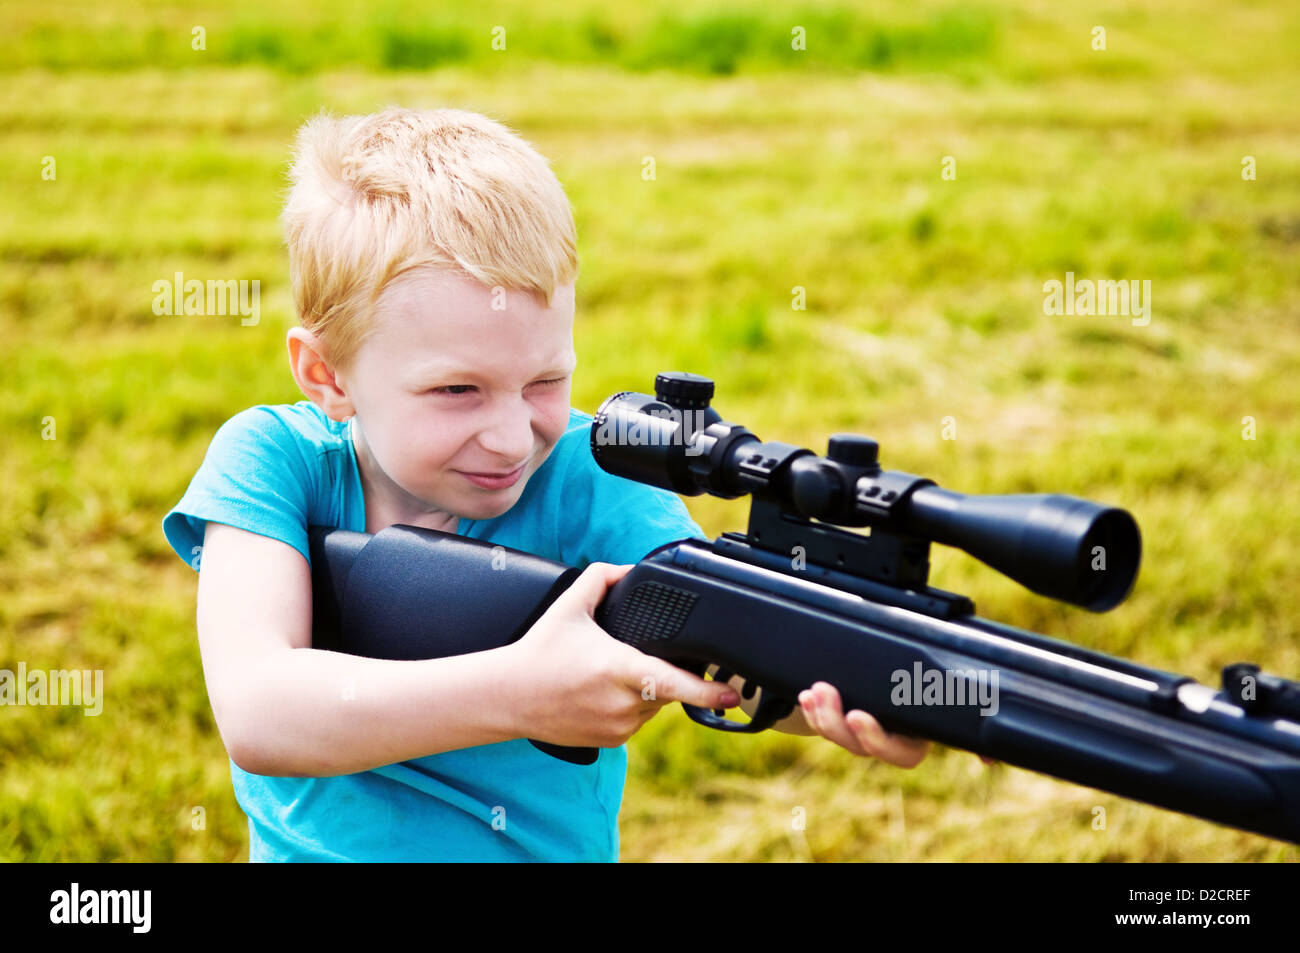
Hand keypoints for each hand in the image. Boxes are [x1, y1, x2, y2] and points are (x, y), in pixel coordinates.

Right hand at [505, 562, 740, 748]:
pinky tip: (604, 694)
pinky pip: (637, 721)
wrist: (508, 697)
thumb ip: (602, 577)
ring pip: (655, 706)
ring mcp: (617, 726)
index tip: (731, 694)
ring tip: (608, 675)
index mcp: (617, 668)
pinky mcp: (610, 742)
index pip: (671, 682)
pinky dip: (632, 707)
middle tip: (630, 656)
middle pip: (667, 687)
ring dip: (647, 690)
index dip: (706, 691)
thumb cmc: (540, 652)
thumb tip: (630, 568)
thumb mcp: (569, 606)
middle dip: (661, 671)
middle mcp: (621, 702)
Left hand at [797, 682, 998, 766]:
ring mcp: (862, 734)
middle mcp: (887, 741)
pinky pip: (824, 723)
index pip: (900, 753)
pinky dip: (812, 710)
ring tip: (814, 690)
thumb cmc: (931, 683)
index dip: (876, 738)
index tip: (857, 715)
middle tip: (826, 694)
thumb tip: (990, 758)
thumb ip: (968, 713)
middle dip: (838, 724)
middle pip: (860, 746)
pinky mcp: (842, 721)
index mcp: (916, 738)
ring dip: (823, 713)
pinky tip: (804, 694)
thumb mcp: (950, 695)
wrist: (901, 679)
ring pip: (838, 736)